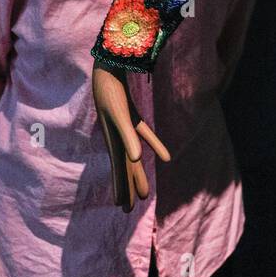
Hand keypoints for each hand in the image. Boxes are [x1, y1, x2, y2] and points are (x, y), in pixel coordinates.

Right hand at [92, 61, 171, 212]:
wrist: (108, 67)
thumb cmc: (111, 91)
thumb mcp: (120, 116)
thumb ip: (128, 137)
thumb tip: (136, 158)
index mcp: (114, 141)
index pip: (120, 170)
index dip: (122, 188)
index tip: (123, 207)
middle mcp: (117, 137)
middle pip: (124, 168)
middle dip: (127, 188)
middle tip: (128, 210)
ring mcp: (124, 127)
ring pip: (132, 156)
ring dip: (138, 174)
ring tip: (143, 194)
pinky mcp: (131, 116)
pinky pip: (144, 134)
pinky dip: (155, 146)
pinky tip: (167, 158)